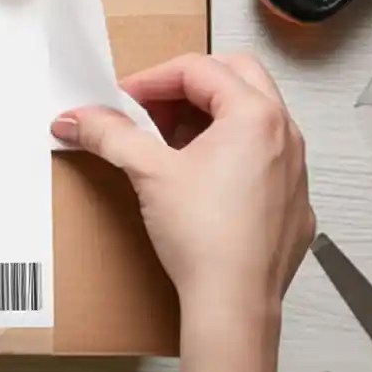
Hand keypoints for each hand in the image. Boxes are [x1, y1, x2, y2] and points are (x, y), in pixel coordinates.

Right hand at [51, 53, 315, 314]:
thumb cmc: (206, 239)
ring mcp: (295, 169)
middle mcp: (285, 134)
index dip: (151, 79)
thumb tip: (76, 119)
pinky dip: (230, 154)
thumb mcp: (147, 172)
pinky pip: (264, 158)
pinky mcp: (293, 203)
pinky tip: (200, 183)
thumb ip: (108, 134)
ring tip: (169, 145)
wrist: (234, 303)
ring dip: (209, 117)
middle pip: (236, 76)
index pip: (198, 68)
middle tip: (151, 110)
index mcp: (255, 115)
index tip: (122, 100)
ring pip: (253, 117)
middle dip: (187, 86)